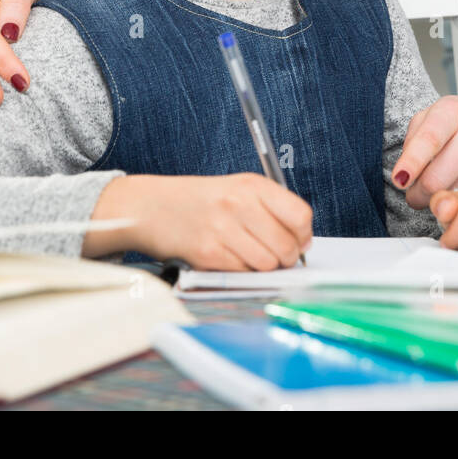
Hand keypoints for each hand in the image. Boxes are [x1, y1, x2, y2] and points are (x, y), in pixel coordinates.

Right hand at [84, 173, 312, 269]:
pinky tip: (229, 258)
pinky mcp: (207, 253)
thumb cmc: (201, 201)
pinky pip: (242, 273)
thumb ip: (272, 209)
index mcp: (252, 185)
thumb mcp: (238, 190)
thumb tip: (303, 241)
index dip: (303, 235)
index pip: (299, 215)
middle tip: (277, 256)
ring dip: (264, 267)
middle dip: (287, 258)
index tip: (299, 241)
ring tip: (250, 256)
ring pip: (267, 264)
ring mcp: (222, 228)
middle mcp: (239, 203)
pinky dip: (241, 272)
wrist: (153, 207)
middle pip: (286, 245)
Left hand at [393, 94, 457, 209]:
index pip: (428, 140)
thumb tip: (405, 176)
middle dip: (418, 194)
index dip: (411, 164)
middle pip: (438, 178)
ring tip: (439, 191)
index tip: (399, 180)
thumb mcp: (437, 115)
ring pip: (454, 195)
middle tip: (415, 195)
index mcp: (454, 111)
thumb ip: (415, 140)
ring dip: (440, 201)